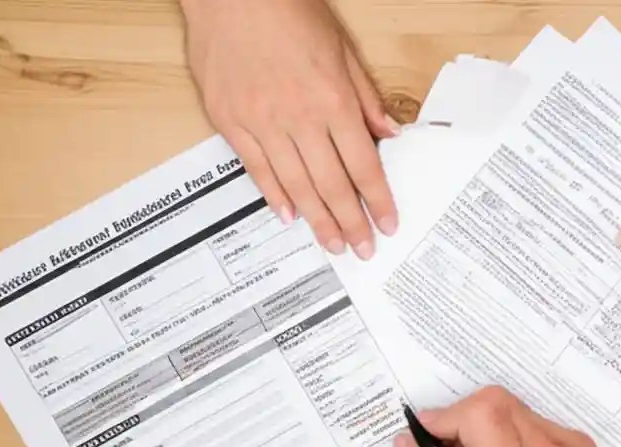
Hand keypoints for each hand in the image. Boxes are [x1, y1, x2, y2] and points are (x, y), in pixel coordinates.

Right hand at [182, 0, 398, 258]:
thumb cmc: (287, 9)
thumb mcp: (342, 47)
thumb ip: (366, 96)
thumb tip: (389, 133)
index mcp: (332, 100)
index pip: (363, 165)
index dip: (378, 200)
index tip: (388, 224)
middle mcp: (299, 117)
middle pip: (332, 184)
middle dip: (351, 222)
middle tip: (362, 249)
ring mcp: (262, 122)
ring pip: (296, 185)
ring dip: (317, 220)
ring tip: (332, 244)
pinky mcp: (231, 120)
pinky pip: (257, 168)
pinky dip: (275, 195)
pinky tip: (289, 215)